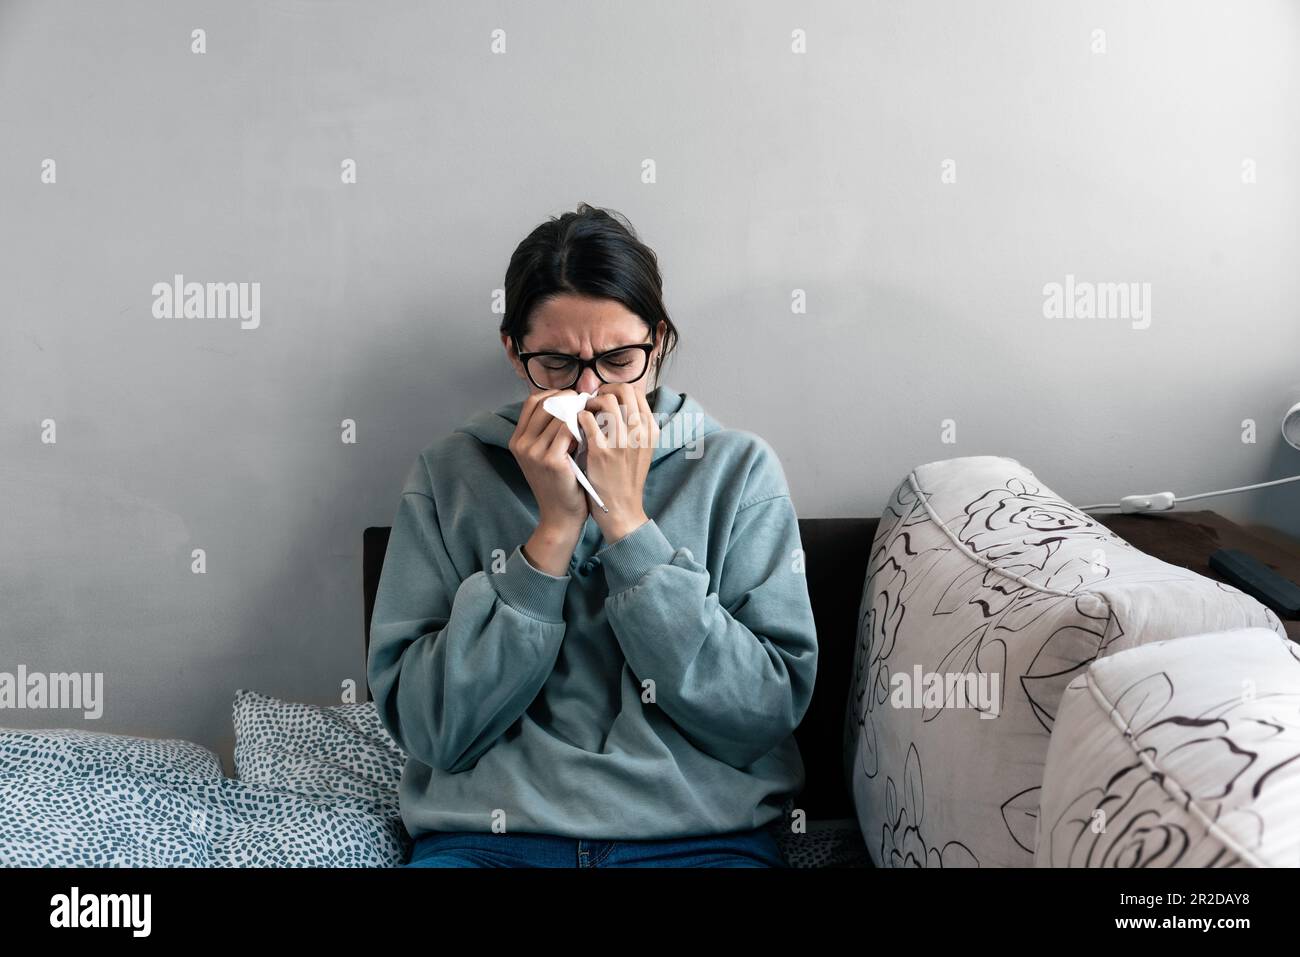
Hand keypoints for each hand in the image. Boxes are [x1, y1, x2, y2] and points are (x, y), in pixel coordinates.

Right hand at [508, 389, 587, 533]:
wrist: (561, 516)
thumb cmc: (560, 483)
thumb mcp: (547, 454)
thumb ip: (551, 428)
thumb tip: (573, 396)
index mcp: (517, 440)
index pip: (532, 401)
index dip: (555, 393)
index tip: (573, 396)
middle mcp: (521, 444)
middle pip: (546, 404)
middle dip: (570, 400)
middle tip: (588, 404)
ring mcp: (534, 453)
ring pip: (560, 416)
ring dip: (579, 413)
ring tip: (592, 419)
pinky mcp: (550, 460)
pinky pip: (568, 430)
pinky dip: (582, 427)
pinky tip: (592, 433)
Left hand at [578, 383, 657, 543]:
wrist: (622, 510)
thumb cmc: (625, 478)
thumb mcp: (639, 449)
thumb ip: (630, 425)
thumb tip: (612, 399)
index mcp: (650, 430)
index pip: (637, 392)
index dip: (617, 390)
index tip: (604, 398)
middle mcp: (640, 432)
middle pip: (624, 390)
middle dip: (604, 390)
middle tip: (592, 402)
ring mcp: (622, 441)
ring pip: (606, 400)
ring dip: (590, 402)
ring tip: (583, 413)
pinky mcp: (602, 451)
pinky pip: (587, 419)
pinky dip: (578, 418)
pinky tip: (576, 428)